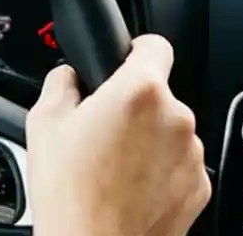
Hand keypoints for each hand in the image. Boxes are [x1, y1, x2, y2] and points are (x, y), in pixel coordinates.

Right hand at [27, 34, 210, 235]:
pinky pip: (179, 164)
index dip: (136, 50)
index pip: (155, 45)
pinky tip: (130, 187)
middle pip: (158, 95)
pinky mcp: (199, 186)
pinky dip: (160, 171)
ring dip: (148, 140)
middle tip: (102, 133)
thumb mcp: (43, 124)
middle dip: (133, 107)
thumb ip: (62, 83)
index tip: (127, 59)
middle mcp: (175, 117)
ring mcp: (191, 154)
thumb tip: (69, 77)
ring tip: (114, 167)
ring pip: (169, 131)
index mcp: (139, 91)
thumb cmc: (70, 196)